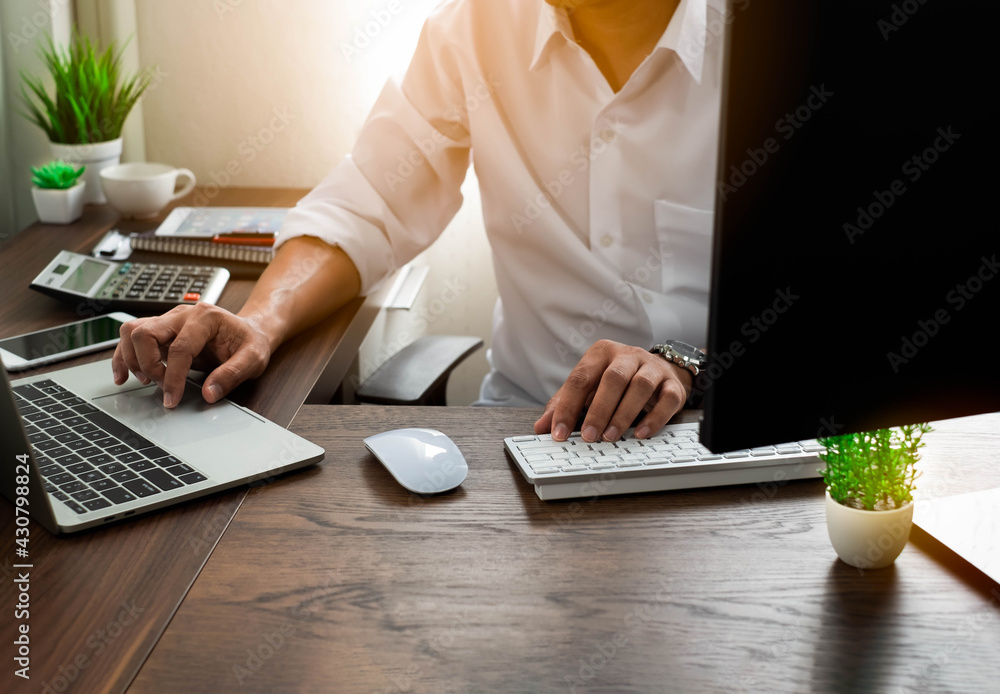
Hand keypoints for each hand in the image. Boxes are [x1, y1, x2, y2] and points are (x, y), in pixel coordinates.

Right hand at [112, 303, 272, 408]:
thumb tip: (209, 394)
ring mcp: (169, 321)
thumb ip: (233, 375)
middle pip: (144, 332)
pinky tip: (123, 375)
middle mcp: (182, 314)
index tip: (172, 399)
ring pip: (132, 331)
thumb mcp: (253, 358)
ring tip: (144, 381)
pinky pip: (132, 338)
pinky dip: (124, 356)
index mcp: (205, 317)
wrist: (249, 331)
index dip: (173, 377)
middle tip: (161, 385)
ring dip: (131, 359)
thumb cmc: (249, 342)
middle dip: (148, 364)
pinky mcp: (162, 331)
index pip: (179, 348)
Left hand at [534, 339, 692, 441]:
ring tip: (611, 437)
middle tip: (588, 436)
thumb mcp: (588, 387)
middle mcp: (628, 355)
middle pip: (613, 379)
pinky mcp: (673, 384)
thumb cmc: (617, 381)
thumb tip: (541, 427)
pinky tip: (640, 434)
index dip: (567, 407)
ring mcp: (653, 367)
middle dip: (598, 410)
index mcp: (601, 353)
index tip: (558, 432)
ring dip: (624, 414)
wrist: (659, 370)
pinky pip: (667, 399)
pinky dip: (654, 418)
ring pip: (640, 386)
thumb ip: (564, 404)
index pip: (580, 378)